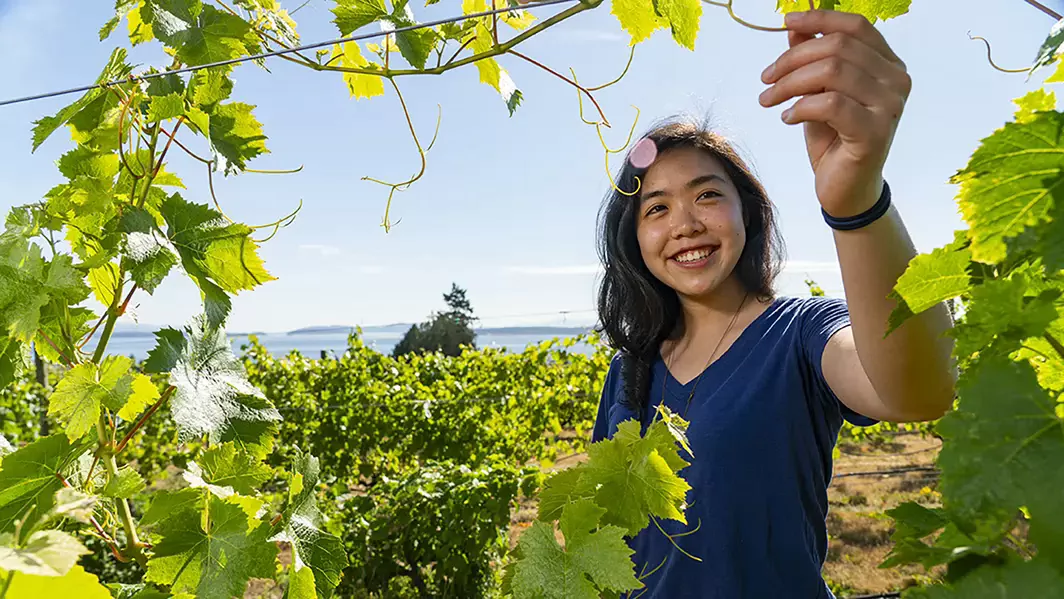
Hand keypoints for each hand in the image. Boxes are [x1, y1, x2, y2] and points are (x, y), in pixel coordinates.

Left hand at [758, 10, 910, 217]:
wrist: (845, 188)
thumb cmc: (834, 137)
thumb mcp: (817, 92)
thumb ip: (812, 59)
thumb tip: (795, 27)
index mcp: (887, 64)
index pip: (856, 26)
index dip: (820, 19)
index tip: (786, 22)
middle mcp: (896, 80)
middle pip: (838, 46)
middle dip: (792, 59)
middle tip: (766, 79)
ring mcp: (890, 106)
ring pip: (832, 71)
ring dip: (790, 84)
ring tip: (769, 100)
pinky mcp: (875, 132)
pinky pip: (830, 104)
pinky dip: (801, 107)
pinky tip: (787, 119)